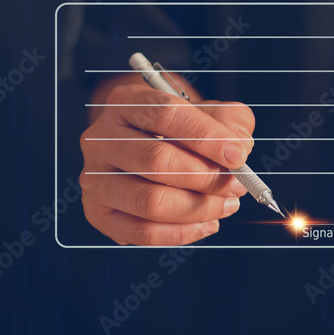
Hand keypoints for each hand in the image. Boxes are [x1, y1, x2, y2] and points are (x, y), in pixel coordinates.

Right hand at [79, 82, 255, 244]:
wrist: (146, 146)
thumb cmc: (182, 129)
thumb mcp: (210, 111)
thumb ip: (230, 120)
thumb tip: (238, 148)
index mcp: (127, 102)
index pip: (166, 114)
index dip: (207, 137)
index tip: (238, 156)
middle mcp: (101, 138)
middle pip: (157, 160)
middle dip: (207, 177)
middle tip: (237, 184)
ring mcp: (95, 177)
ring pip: (151, 201)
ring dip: (199, 207)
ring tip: (227, 204)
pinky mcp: (99, 213)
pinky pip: (143, 233)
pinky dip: (183, 232)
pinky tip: (207, 223)